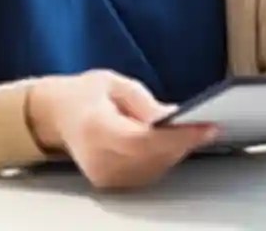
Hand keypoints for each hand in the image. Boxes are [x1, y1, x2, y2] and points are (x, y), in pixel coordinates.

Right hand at [27, 70, 217, 189]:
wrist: (55, 116)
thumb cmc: (82, 95)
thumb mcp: (112, 83)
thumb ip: (143, 101)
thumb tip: (173, 117)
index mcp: (95, 128)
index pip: (143, 140)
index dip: (178, 136)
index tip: (206, 127)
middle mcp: (97, 158)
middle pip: (154, 157)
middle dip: (185, 142)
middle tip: (211, 126)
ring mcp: (103, 175)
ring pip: (155, 168)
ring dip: (179, 150)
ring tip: (199, 131)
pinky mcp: (110, 182)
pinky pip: (148, 173)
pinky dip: (166, 157)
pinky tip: (179, 142)